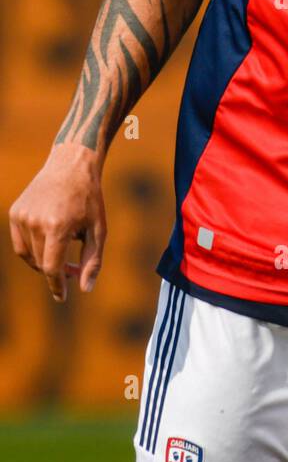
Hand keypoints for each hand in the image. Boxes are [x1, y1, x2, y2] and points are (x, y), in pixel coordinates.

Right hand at [8, 142, 106, 299]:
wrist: (71, 164)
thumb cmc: (89, 198)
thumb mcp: (99, 228)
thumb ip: (93, 260)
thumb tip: (85, 289)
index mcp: (58, 226)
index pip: (52, 267)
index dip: (57, 286)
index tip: (62, 296)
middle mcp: (36, 221)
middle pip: (42, 262)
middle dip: (57, 270)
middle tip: (73, 266)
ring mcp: (22, 216)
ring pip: (30, 255)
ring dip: (45, 258)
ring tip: (63, 244)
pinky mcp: (15, 212)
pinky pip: (21, 242)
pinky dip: (33, 248)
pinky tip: (49, 237)